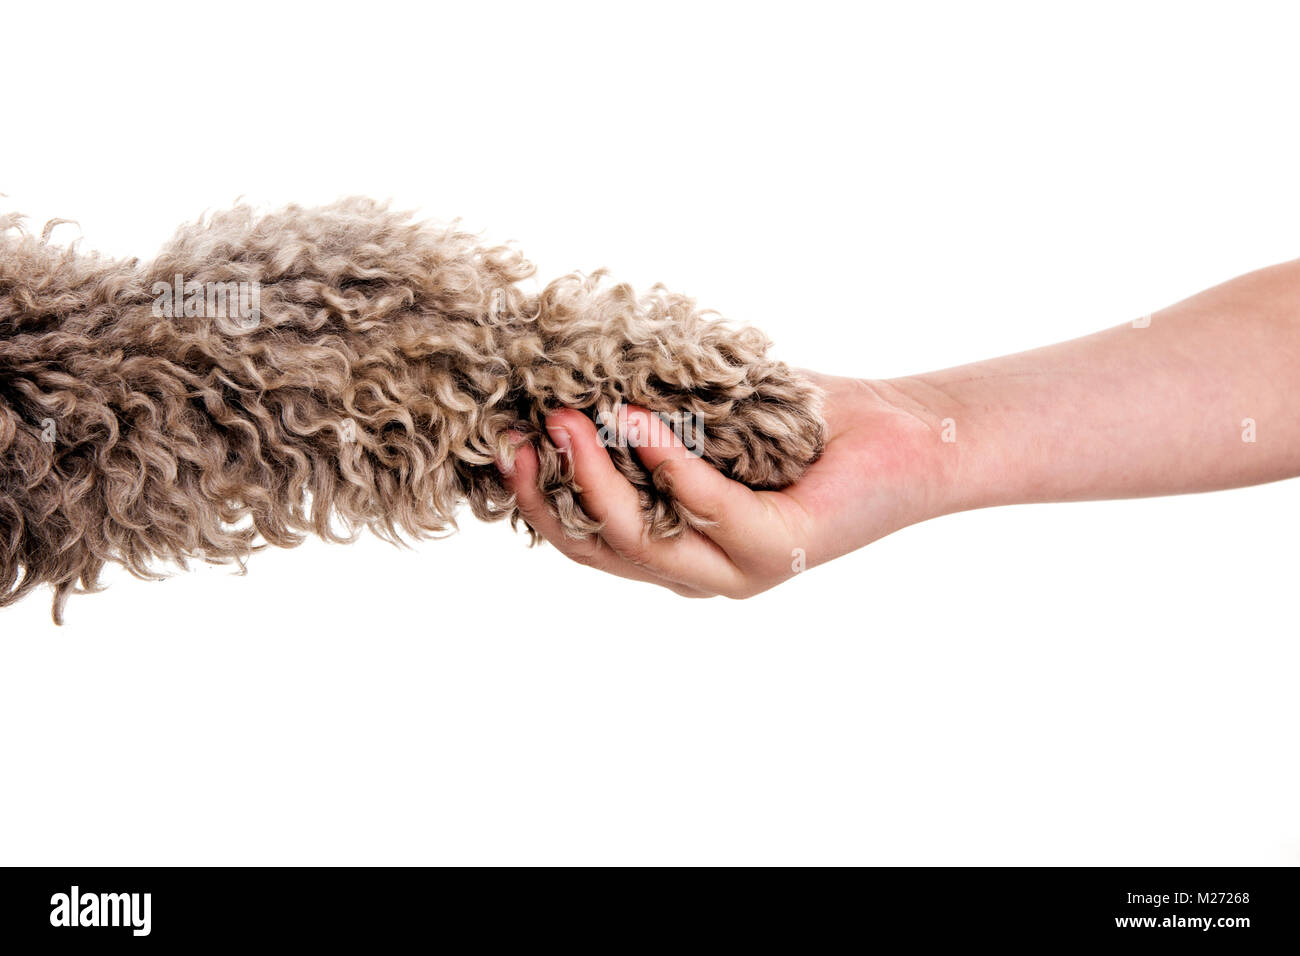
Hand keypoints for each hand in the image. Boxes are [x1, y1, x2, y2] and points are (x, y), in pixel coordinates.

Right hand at [497, 372, 951, 597]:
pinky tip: (636, 417)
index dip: (536, 498)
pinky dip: (664, 459)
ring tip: (566, 418)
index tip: (503, 441)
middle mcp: (699, 571)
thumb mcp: (707, 415)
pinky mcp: (776, 553)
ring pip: (637, 540)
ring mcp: (737, 570)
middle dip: (548, 493)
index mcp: (676, 546)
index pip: (583, 538)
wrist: (905, 432)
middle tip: (520, 433)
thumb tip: (568, 366)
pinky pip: (703, 506)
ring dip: (594, 476)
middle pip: (595, 549)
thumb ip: (645, 410)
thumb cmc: (806, 421)